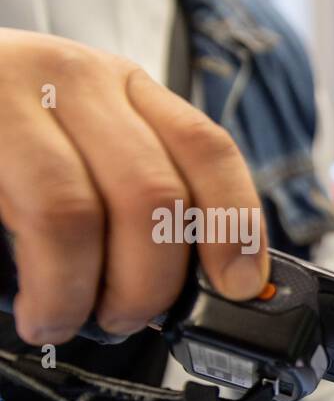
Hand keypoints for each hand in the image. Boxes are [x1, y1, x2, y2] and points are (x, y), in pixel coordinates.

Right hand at [0, 29, 267, 344]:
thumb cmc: (10, 140)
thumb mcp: (87, 148)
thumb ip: (140, 197)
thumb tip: (210, 283)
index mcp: (126, 88)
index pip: (207, 149)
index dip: (235, 226)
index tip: (242, 286)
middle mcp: (76, 80)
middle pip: (151, 193)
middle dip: (150, 281)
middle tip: (126, 317)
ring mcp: (12, 97)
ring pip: (76, 211)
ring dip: (80, 290)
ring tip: (66, 320)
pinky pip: (23, 216)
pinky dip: (40, 281)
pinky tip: (34, 304)